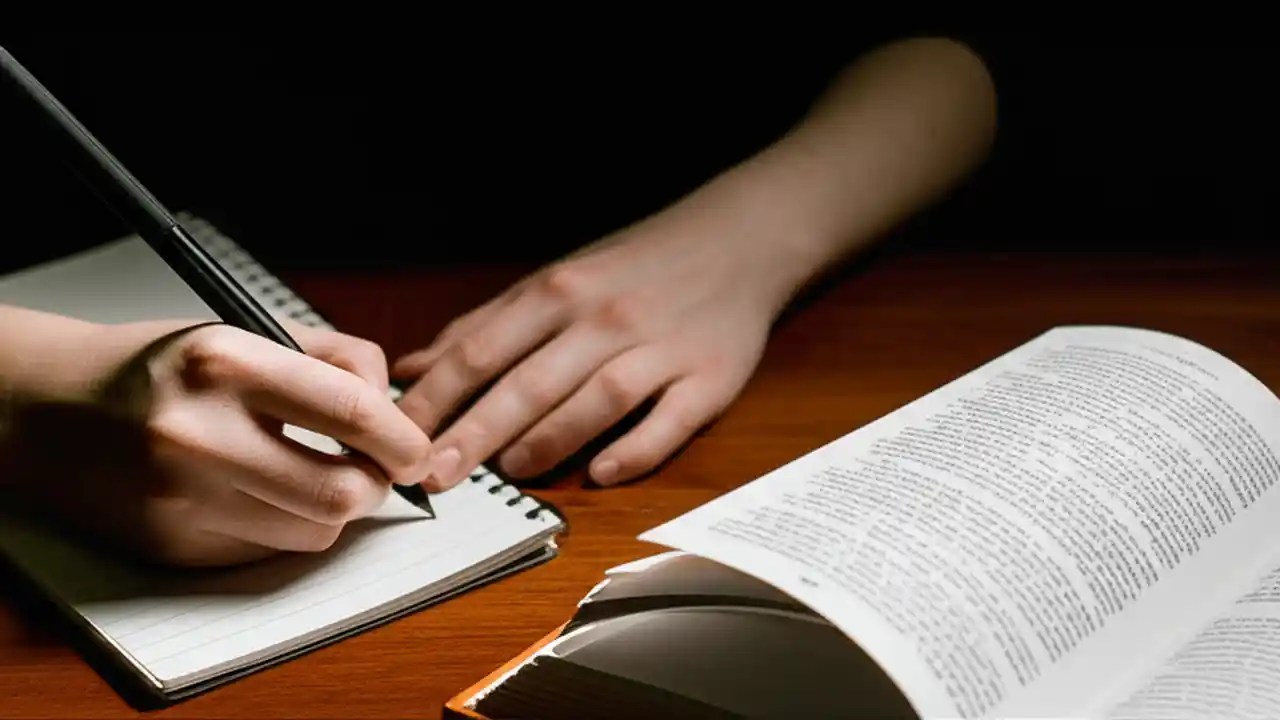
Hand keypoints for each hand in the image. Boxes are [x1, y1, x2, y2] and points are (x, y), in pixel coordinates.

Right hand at [0, 318, 429, 566]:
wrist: (42, 410)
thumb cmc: (158, 366)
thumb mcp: (242, 329)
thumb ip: (333, 359)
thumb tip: (396, 408)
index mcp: (223, 362)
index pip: (351, 411)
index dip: (403, 438)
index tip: (415, 448)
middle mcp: (199, 434)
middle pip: (341, 493)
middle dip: (377, 486)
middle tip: (377, 470)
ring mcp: (181, 499)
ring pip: (313, 533)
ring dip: (333, 510)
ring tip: (313, 475)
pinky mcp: (171, 547)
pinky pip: (266, 551)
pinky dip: (282, 526)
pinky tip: (258, 494)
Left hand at [393, 206, 792, 489]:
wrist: (738, 240)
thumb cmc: (631, 268)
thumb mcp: (553, 281)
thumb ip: (485, 327)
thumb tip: (414, 371)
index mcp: (557, 292)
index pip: (483, 351)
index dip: (437, 398)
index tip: (398, 437)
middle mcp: (604, 318)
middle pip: (531, 381)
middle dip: (476, 431)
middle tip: (435, 474)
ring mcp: (660, 347)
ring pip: (597, 398)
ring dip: (550, 437)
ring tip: (512, 470)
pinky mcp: (709, 376)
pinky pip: (671, 419)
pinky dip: (637, 447)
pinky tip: (604, 472)